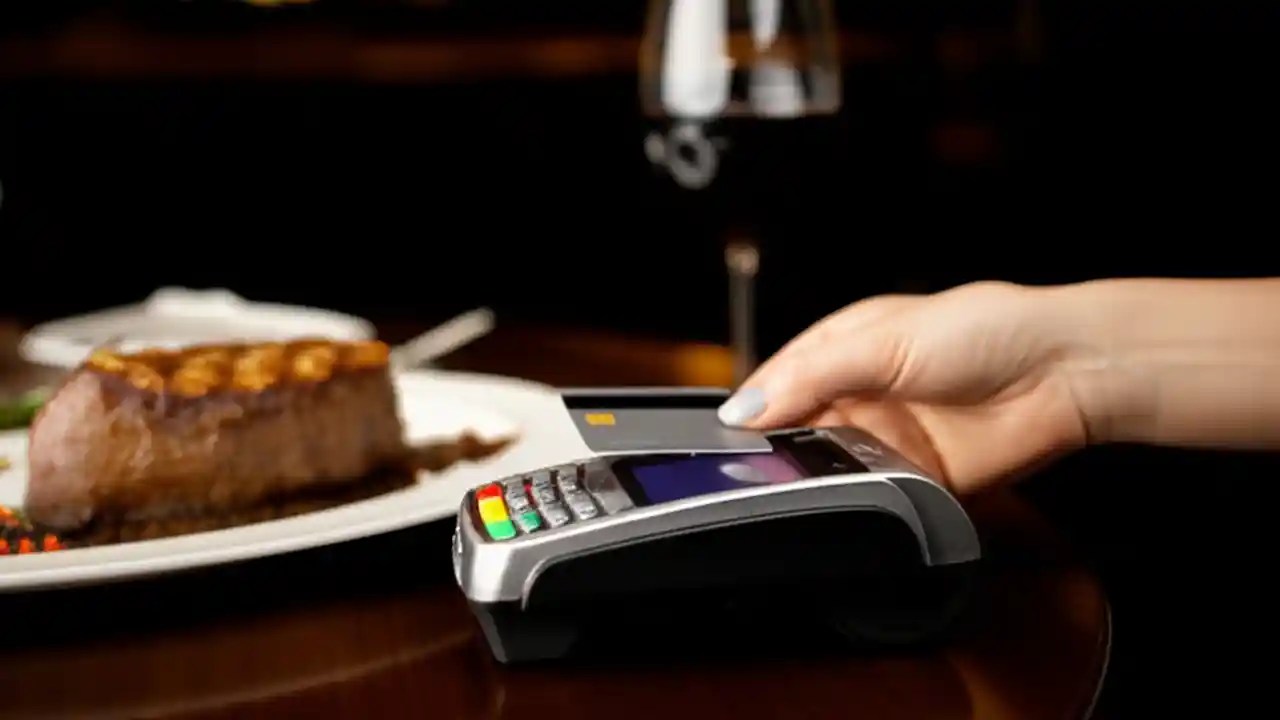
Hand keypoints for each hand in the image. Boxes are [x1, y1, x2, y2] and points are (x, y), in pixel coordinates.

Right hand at [716, 281, 1089, 494]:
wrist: (1065, 373)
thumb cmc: (988, 328)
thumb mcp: (883, 340)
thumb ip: (812, 375)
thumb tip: (747, 406)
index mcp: (845, 346)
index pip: (779, 379)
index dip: (754, 405)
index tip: (730, 434)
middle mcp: (862, 392)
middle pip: (798, 427)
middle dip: (778, 447)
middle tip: (758, 465)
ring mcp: (888, 437)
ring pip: (829, 465)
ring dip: (816, 475)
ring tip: (800, 481)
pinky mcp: (917, 476)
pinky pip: (873, 495)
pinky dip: (857, 500)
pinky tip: (845, 499)